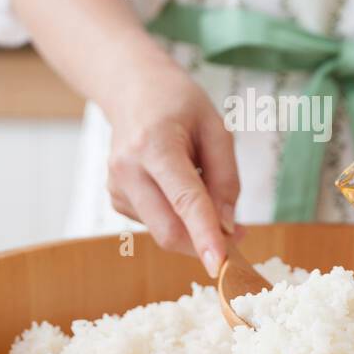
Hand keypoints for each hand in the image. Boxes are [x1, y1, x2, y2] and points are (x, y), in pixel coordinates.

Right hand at [106, 53, 241, 274]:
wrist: (132, 90)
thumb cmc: (179, 104)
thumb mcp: (216, 128)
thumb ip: (226, 179)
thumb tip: (228, 226)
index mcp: (154, 145)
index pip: (184, 200)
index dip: (204, 235)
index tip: (219, 264)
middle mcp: (127, 169)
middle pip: (168, 230)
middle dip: (204, 242)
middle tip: (238, 232)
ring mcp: (116, 186)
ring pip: (163, 231)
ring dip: (192, 226)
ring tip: (199, 181)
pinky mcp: (115, 198)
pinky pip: (155, 223)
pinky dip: (176, 216)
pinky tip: (175, 184)